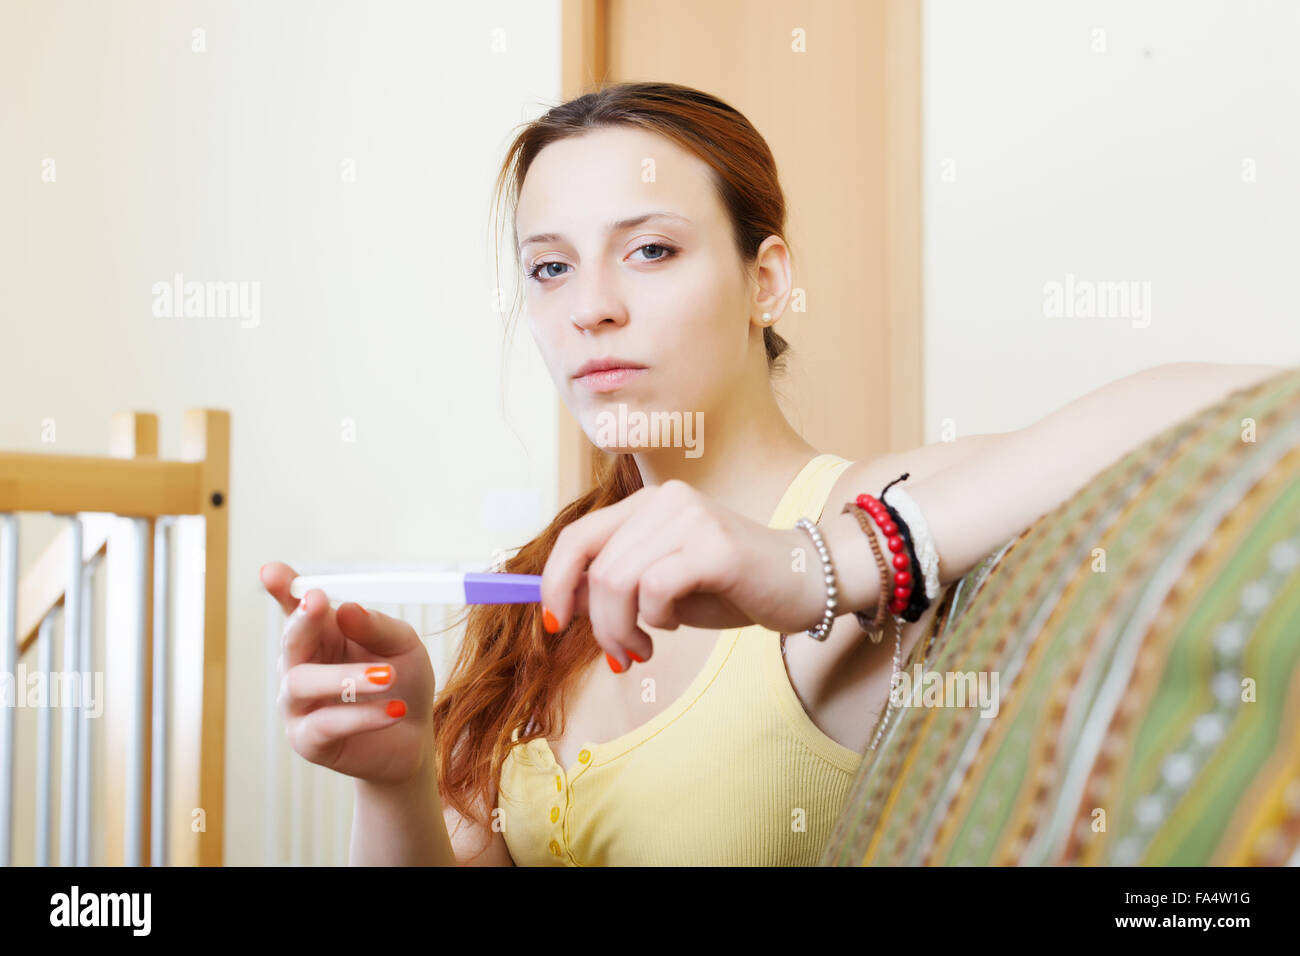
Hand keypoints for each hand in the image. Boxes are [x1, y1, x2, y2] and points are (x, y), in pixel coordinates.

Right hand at [261, 561, 436, 783]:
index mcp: (322, 635)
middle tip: (320, 603)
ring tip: (388, 675)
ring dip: (346, 676)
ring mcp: (298, 705)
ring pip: (301, 682)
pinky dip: (362, 715)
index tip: (272, 571)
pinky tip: (395, 709)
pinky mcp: (308, 741)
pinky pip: (326, 724)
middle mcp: (300, 666)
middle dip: (301, 620)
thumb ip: (376, 626)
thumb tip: (347, 608)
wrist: (413, 737)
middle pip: (290, 640)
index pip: (294, 607)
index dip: (281, 588)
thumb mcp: (402, 645)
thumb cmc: (404, 682)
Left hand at [539, 480, 824, 667]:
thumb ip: (618, 584)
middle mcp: (666, 501)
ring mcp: (691, 519)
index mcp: (647, 504)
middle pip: (596, 566)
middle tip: (620, 654)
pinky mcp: (715, 547)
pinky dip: (655, 619)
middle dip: (596, 622)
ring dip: (621, 629)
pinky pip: (655, 588)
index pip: (578, 537)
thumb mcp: (663, 582)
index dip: (555, 581)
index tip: (555, 622)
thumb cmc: (732, 586)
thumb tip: (563, 606)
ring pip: (618, 580)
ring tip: (644, 648)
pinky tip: (672, 628)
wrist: (805, 582)